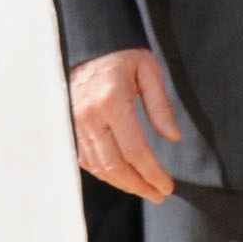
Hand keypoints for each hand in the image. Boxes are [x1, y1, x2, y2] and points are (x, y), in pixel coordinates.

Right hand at [70, 48, 181, 200]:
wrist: (86, 47)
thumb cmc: (121, 56)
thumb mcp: (148, 70)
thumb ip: (161, 105)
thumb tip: (173, 137)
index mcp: (111, 101)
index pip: (135, 151)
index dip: (153, 173)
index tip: (167, 185)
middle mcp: (89, 117)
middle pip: (116, 166)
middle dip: (140, 186)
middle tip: (159, 194)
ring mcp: (74, 125)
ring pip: (99, 168)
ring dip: (123, 184)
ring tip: (145, 189)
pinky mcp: (68, 129)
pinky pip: (86, 161)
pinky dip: (105, 174)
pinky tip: (122, 176)